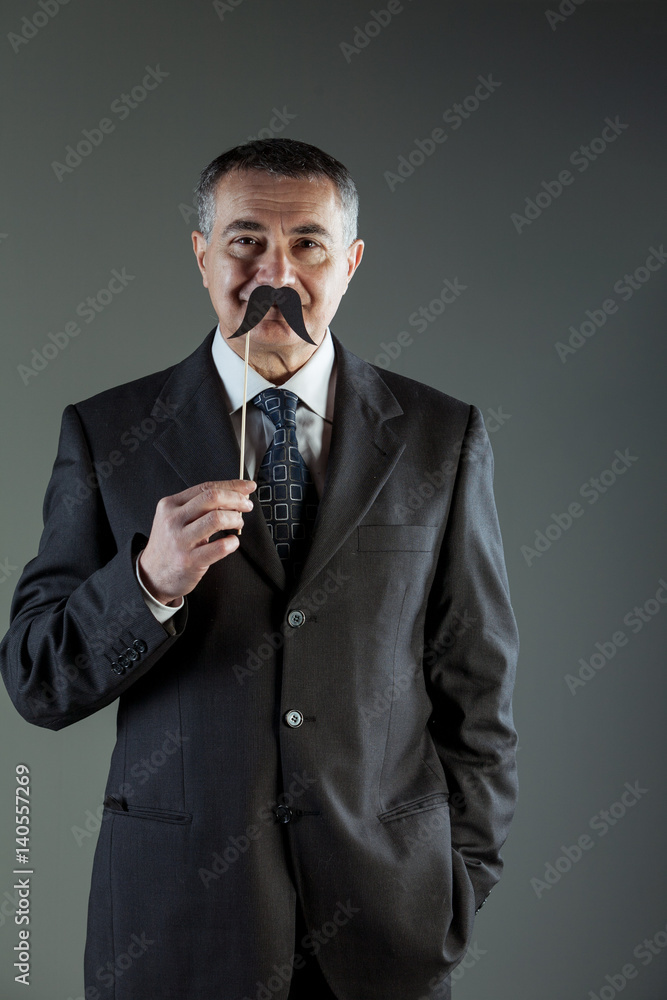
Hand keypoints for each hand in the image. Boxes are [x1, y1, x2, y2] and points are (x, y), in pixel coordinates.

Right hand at [138, 480, 255, 605]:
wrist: (151, 575)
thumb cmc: (170, 545)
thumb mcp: (175, 519)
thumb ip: (199, 506)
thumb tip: (235, 494)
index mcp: (170, 505)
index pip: (205, 488)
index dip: (231, 485)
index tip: (247, 487)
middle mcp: (173, 520)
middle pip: (212, 498)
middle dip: (236, 499)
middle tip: (247, 506)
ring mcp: (180, 541)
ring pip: (216, 519)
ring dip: (235, 519)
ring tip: (238, 524)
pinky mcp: (189, 561)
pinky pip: (219, 547)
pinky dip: (232, 542)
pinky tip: (232, 542)